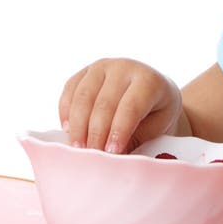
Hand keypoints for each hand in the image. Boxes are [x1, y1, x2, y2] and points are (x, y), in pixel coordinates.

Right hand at [58, 58, 181, 152]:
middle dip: (96, 133)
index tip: (112, 153)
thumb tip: (111, 157)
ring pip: (83, 96)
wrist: (152, 89)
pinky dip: (66, 111)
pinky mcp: (86, 70)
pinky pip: (70, 89)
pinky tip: (68, 130)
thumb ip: (135, 138)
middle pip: (104, 103)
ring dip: (78, 125)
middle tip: (92, 156)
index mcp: (148, 80)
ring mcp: (103, 66)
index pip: (130, 106)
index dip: (119, 130)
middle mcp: (125, 67)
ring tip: (78, 148)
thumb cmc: (156, 111)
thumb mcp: (156, 126)